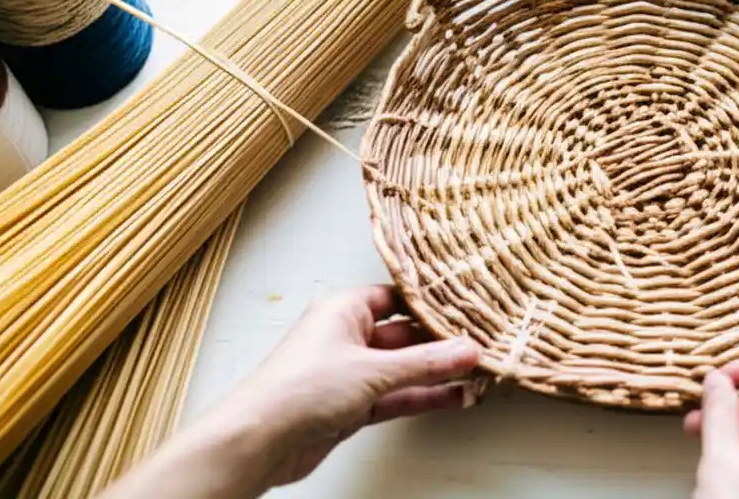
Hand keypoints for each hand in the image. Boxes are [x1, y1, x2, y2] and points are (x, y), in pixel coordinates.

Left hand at [102, 285, 479, 498]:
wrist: (259, 440)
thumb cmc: (296, 390)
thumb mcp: (372, 370)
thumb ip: (425, 363)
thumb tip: (465, 350)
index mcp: (342, 310)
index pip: (395, 298)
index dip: (430, 304)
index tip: (465, 307)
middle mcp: (345, 338)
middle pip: (404, 335)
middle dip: (441, 343)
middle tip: (479, 343)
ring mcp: (349, 374)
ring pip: (403, 369)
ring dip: (437, 373)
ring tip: (476, 372)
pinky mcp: (351, 406)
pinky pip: (396, 396)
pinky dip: (423, 397)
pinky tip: (452, 397)